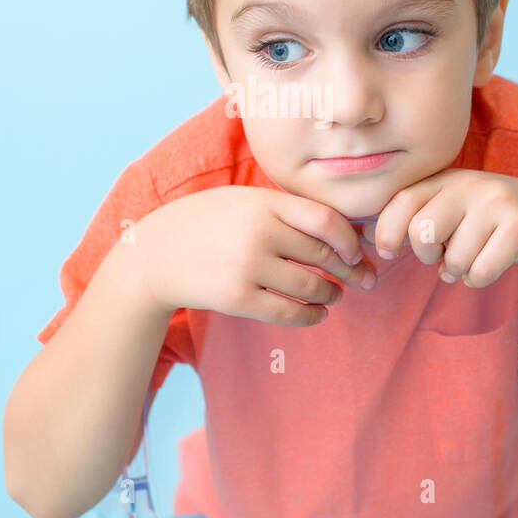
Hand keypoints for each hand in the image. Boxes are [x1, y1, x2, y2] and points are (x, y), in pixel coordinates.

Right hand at [135, 186, 377, 325]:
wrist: (151, 255)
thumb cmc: (203, 223)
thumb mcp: (240, 200)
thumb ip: (284, 209)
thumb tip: (340, 230)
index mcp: (262, 202)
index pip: (325, 219)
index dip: (350, 239)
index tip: (357, 251)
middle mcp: (258, 232)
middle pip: (323, 254)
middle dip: (352, 271)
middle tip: (366, 280)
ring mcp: (247, 267)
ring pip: (311, 286)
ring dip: (332, 294)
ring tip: (336, 295)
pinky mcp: (237, 298)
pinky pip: (288, 312)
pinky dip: (311, 316)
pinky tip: (318, 314)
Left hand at [364, 169, 517, 286]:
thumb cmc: (487, 219)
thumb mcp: (452, 206)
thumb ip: (416, 215)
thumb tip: (368, 241)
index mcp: (447, 177)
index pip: (402, 201)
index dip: (386, 231)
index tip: (387, 252)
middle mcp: (471, 183)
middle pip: (424, 232)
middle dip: (428, 255)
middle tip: (441, 255)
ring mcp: (498, 202)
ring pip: (454, 258)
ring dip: (458, 270)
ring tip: (472, 257)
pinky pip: (480, 272)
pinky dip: (478, 279)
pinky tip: (489, 264)